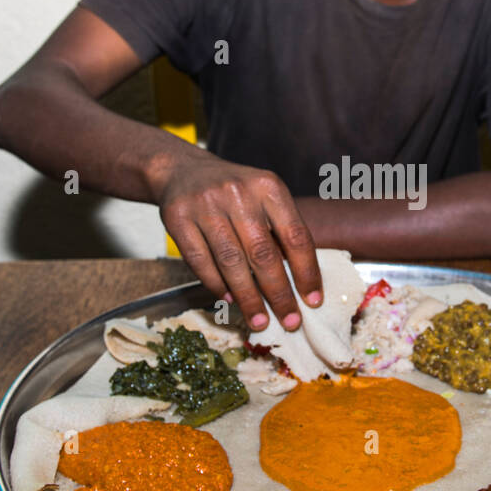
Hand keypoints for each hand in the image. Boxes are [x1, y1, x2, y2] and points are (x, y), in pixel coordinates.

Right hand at [154, 148, 322, 331]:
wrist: (182, 170)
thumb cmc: (233, 192)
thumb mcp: (264, 197)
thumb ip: (281, 230)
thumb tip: (301, 282)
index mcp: (268, 187)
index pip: (295, 236)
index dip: (307, 272)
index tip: (313, 300)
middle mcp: (238, 193)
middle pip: (263, 254)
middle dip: (279, 294)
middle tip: (290, 321)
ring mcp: (205, 205)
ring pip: (231, 263)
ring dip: (248, 298)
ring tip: (260, 320)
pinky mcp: (177, 218)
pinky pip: (200, 261)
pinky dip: (216, 285)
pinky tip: (229, 298)